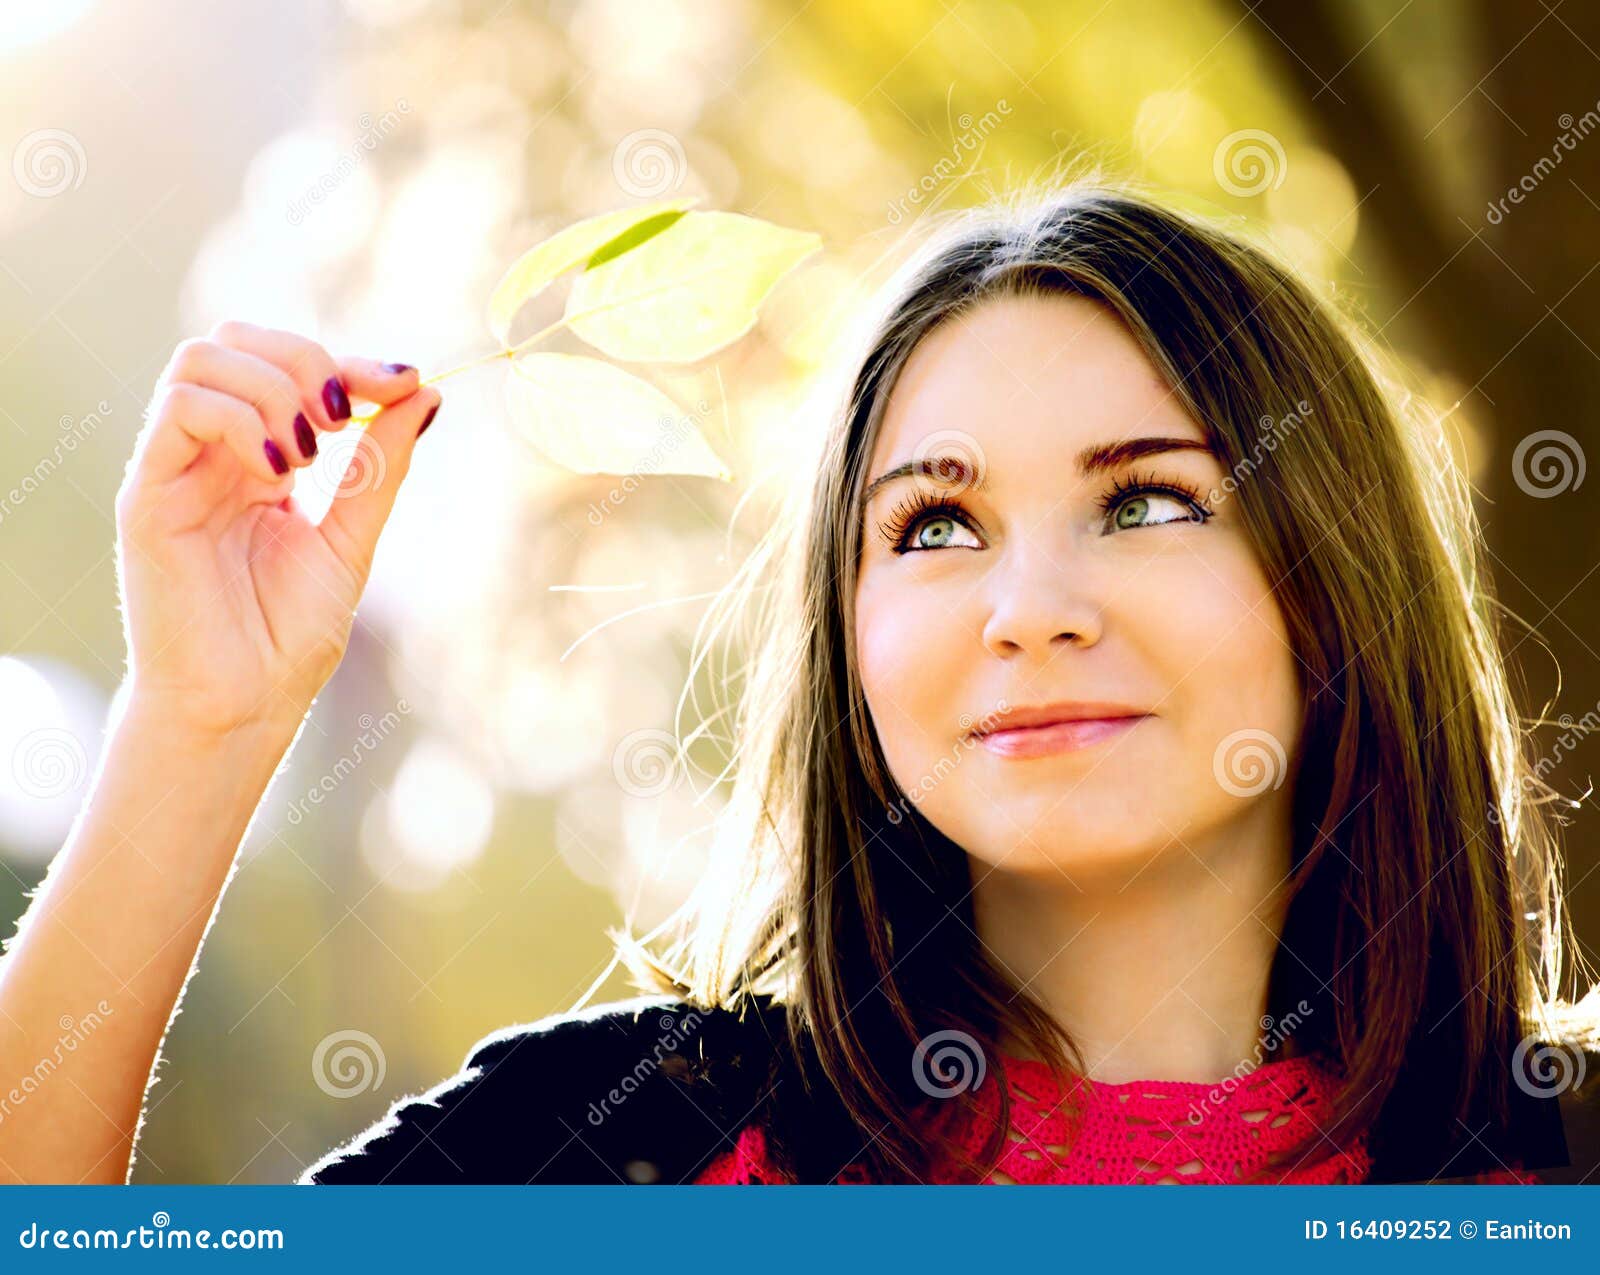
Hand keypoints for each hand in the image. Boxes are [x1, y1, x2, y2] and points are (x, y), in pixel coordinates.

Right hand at [115, 320, 440, 735]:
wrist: (245, 705)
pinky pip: (180, 409)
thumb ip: (381, 465)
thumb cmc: (287, 636)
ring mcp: (177, 468)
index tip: (406, 382)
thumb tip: (426, 393)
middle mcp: (214, 452)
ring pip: (202, 358)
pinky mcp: (147, 494)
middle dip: (306, 357)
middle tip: (343, 419)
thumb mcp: (352, 536)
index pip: (290, 365)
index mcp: (260, 457)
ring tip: (308, 456)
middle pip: (237, 338)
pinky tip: (277, 471)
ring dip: (273, 388)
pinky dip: (240, 417)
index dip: (350, 360)